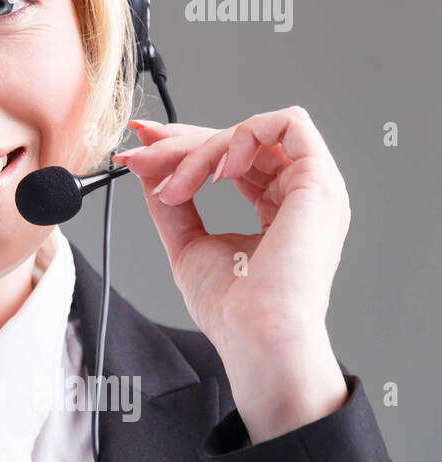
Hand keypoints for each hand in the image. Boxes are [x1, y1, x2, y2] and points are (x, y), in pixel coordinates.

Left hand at [111, 106, 349, 442]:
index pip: (232, 158)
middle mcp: (300, 195)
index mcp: (277, 209)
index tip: (141, 145)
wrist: (255, 337)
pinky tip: (216, 171)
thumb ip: (172, 199)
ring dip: (201, 149)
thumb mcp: (187, 242)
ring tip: (175, 187)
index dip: (186, 143)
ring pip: (254, 133)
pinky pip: (286, 125)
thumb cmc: (232, 309)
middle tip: (141, 156)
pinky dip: (242, 136)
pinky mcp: (320, 182)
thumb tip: (147, 161)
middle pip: (239, 140)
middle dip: (181, 142)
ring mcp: (313, 187)